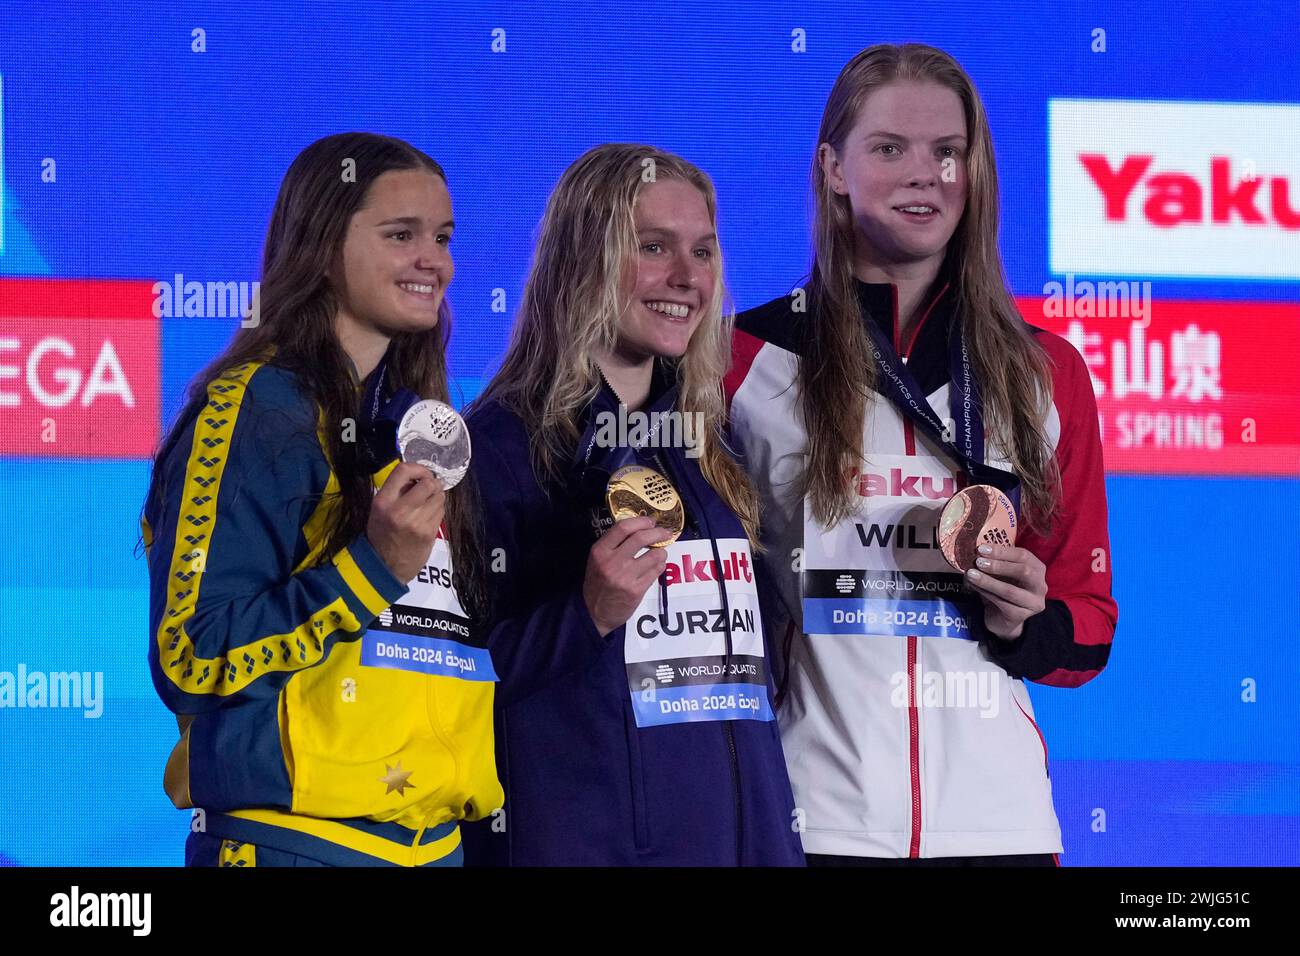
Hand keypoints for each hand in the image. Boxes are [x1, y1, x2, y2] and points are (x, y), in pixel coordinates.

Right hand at [367, 463, 444, 582]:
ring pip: (439, 497)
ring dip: (437, 496)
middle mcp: (400, 510)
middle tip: (429, 487)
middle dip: (431, 482)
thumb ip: (395, 491)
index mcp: (384, 502)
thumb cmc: (381, 535)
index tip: (421, 474)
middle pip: (428, 483)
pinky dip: (438, 509)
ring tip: (429, 501)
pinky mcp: (429, 533)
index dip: (418, 468)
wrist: (385, 567)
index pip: (404, 470)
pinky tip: (429, 514)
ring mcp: (417, 523)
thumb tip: (418, 476)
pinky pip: (441, 511)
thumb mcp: (378, 510)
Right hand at [583, 516, 673, 636]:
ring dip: (661, 551)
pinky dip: (660, 565)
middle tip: (665, 533)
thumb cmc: (598, 583)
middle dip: (658, 532)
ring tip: (660, 553)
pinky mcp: (636, 590)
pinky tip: (657, 566)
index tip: (650, 521)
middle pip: (641, 537)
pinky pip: (656, 571)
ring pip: (654, 555)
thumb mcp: (597, 560)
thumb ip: (614, 544)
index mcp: (600, 551)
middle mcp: (612, 561)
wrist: (594, 613)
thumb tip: (639, 528)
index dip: (641, 521)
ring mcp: (625, 576)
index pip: (623, 527)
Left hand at [962, 543, 1046, 640]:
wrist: (1000, 617)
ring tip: (971, 574)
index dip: (1002, 551)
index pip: (1023, 556)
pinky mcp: (1020, 616)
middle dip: (999, 565)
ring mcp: (1033, 603)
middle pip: (1024, 571)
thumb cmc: (1001, 590)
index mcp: (1037, 569)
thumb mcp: (1000, 572)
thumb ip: (995, 561)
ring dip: (987, 581)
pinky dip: (985, 593)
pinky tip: (973, 586)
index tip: (982, 548)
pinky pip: (1001, 603)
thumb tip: (978, 550)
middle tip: (978, 562)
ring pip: (1010, 590)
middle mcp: (1040, 585)